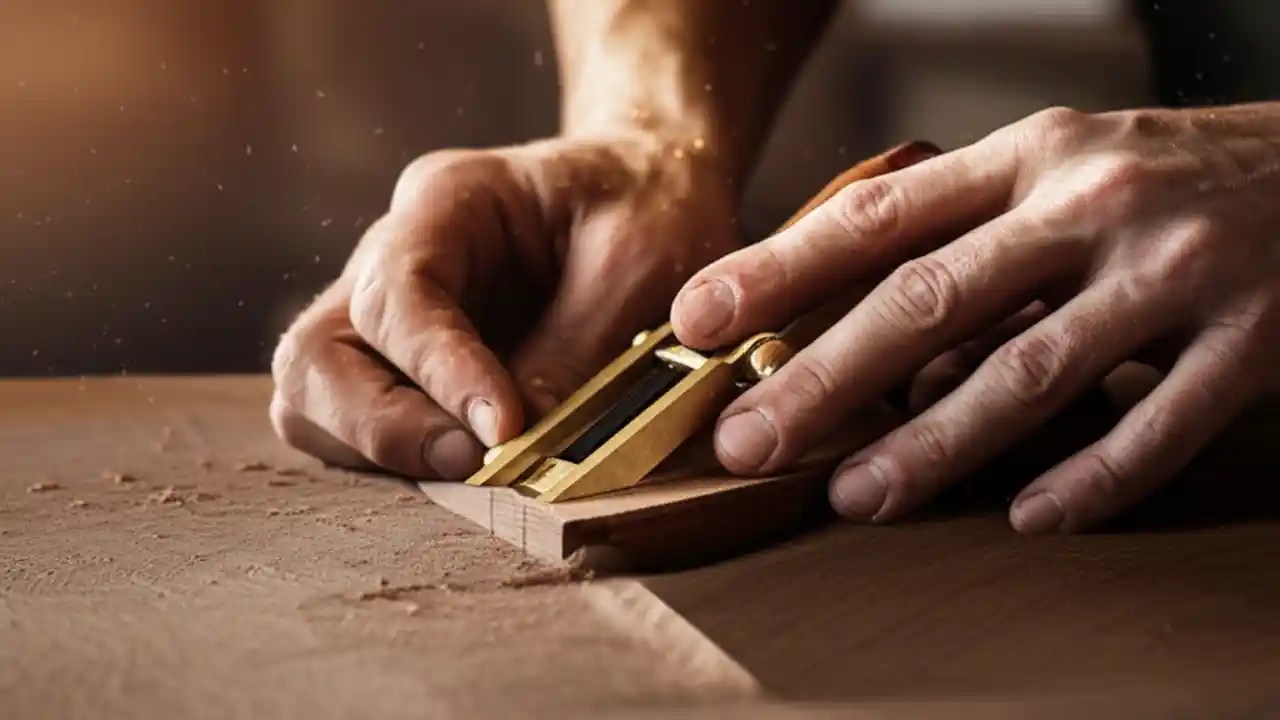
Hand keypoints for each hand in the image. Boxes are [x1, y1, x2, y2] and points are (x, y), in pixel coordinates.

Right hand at [271, 133, 737, 479]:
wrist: (656, 187)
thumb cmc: (652, 207)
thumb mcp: (638, 264)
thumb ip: (575, 350)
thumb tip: (518, 444)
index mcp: (449, 200)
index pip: (400, 291)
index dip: (438, 370)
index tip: (500, 430)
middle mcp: (396, 254)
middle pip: (318, 349)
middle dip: (381, 423)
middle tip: (472, 463)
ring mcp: (390, 311)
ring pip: (315, 392)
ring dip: (376, 446)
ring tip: (472, 469)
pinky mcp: (404, 364)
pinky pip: (356, 419)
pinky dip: (394, 455)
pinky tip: (467, 463)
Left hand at [672, 104, 1279, 532]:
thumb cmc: (1166, 181)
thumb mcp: (1059, 179)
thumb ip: (965, 250)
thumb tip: (858, 349)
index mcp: (1029, 158)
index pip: (880, 217)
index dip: (780, 270)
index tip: (699, 320)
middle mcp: (1092, 202)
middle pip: (931, 298)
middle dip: (826, 377)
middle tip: (749, 439)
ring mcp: (1175, 269)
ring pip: (1031, 370)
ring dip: (934, 444)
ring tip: (857, 496)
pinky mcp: (1254, 338)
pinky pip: (1158, 424)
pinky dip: (1090, 477)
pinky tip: (1030, 517)